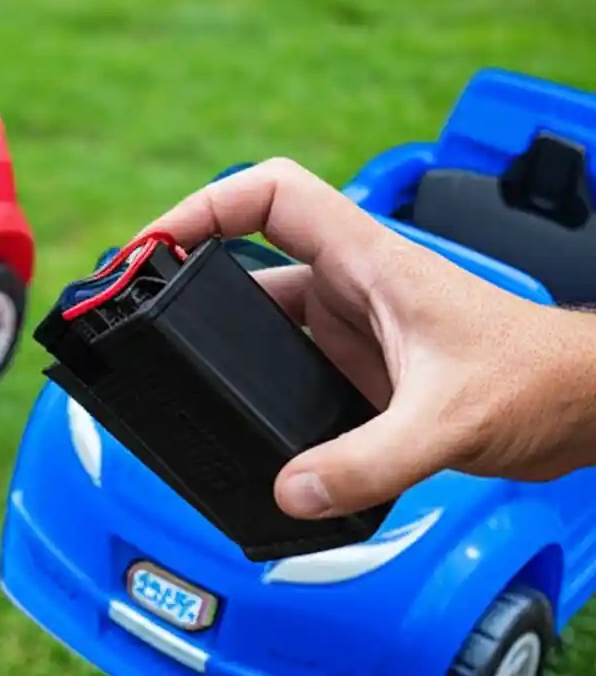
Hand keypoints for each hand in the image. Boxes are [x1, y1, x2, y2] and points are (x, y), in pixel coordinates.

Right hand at [142, 158, 595, 518]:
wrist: (581, 408)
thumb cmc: (537, 379)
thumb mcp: (450, 420)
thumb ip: (371, 461)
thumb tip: (291, 492)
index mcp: (367, 259)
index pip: (271, 196)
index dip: (205, 205)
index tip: (154, 244)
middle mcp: (350, 285)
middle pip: (245, 258)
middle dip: (186, 278)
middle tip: (136, 312)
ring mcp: (349, 327)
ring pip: (259, 319)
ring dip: (216, 341)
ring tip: (167, 369)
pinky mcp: (355, 368)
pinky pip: (282, 368)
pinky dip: (250, 389)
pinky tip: (232, 420)